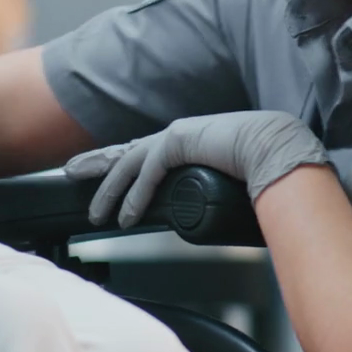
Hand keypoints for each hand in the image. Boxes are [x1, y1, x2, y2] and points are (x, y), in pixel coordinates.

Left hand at [64, 110, 328, 226]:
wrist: (280, 147)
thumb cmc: (264, 163)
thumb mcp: (228, 179)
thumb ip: (213, 191)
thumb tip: (214, 218)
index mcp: (188, 140)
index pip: (145, 152)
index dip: (120, 162)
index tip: (99, 168)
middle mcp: (178, 134)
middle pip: (127, 151)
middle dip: (97, 163)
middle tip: (71, 172)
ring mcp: (177, 136)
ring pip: (130, 164)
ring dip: (110, 190)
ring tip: (96, 214)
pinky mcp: (179, 143)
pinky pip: (148, 173)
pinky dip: (133, 196)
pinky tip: (125, 216)